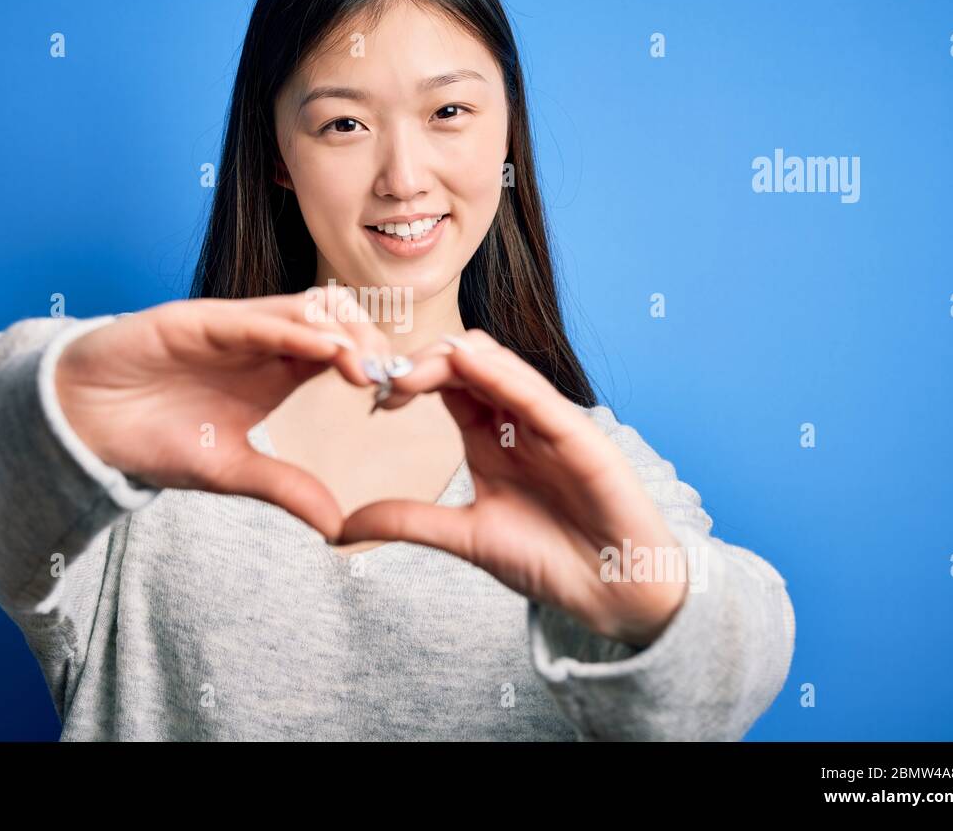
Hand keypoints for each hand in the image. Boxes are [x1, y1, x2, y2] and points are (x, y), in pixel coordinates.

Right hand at [54, 288, 389, 540]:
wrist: (82, 423)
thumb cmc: (154, 438)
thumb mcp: (230, 471)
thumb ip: (284, 488)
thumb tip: (339, 526)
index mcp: (276, 369)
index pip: (341, 350)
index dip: (372, 365)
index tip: (397, 398)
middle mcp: (261, 341)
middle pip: (335, 320)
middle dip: (369, 344)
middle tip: (390, 382)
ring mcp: (232, 326)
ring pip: (304, 308)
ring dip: (341, 333)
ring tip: (366, 370)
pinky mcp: (197, 321)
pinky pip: (256, 318)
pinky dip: (294, 330)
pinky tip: (324, 349)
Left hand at [340, 330, 689, 647]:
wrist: (612, 592)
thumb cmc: (548, 559)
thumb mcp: (464, 538)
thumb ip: (408, 522)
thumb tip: (339, 528)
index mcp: (489, 435)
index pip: (445, 383)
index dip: (406, 378)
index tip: (370, 392)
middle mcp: (517, 420)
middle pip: (467, 362)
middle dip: (421, 363)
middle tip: (381, 381)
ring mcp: (549, 423)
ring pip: (500, 365)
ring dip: (452, 360)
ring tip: (408, 369)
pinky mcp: (581, 437)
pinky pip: (538, 395)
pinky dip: (503, 376)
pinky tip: (470, 364)